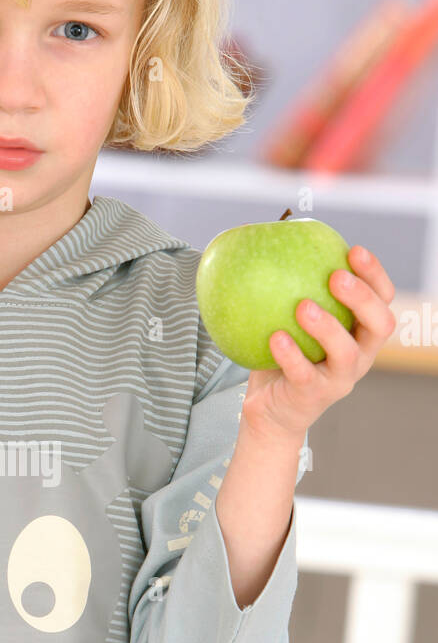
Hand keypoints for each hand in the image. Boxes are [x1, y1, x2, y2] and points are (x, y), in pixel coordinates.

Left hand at [240, 245, 396, 443]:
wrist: (269, 411)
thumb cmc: (282, 356)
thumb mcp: (289, 319)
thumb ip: (286, 286)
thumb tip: (260, 231)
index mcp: (359, 333)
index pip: (383, 300)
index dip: (375, 275)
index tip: (353, 250)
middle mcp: (358, 356)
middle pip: (380, 325)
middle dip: (363, 298)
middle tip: (336, 276)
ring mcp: (338, 380)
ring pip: (346, 353)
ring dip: (327, 327)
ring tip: (303, 306)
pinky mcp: (312, 397)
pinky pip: (304, 374)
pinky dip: (291, 355)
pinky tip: (276, 337)